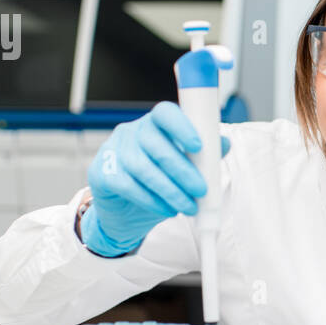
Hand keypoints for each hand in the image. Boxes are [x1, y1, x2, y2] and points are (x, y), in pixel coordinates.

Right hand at [81, 101, 229, 256]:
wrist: (123, 212)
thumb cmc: (157, 182)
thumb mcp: (182, 167)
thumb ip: (202, 155)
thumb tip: (223, 144)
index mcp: (154, 124)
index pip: (165, 113)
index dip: (181, 127)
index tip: (198, 146)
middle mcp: (131, 132)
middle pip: (156, 145)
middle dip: (183, 171)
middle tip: (201, 190)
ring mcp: (113, 151)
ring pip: (143, 168)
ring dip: (170, 190)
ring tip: (188, 206)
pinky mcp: (102, 174)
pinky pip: (128, 186)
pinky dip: (152, 200)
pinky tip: (167, 210)